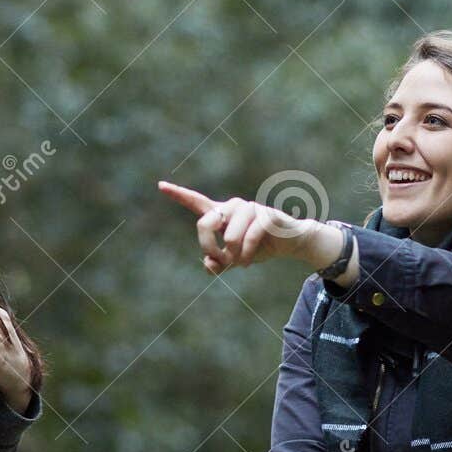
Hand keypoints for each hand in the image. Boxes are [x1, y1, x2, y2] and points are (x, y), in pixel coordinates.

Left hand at [158, 181, 339, 274]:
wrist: (290, 242)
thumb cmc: (259, 247)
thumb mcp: (235, 260)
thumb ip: (218, 263)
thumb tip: (208, 265)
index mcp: (222, 214)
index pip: (197, 202)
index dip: (178, 194)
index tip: (160, 186)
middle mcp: (232, 207)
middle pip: (204, 223)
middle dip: (208, 246)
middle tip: (220, 261)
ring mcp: (249, 208)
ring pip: (229, 236)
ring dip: (233, 255)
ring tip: (240, 261)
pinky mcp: (266, 214)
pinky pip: (249, 239)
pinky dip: (246, 256)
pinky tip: (248, 263)